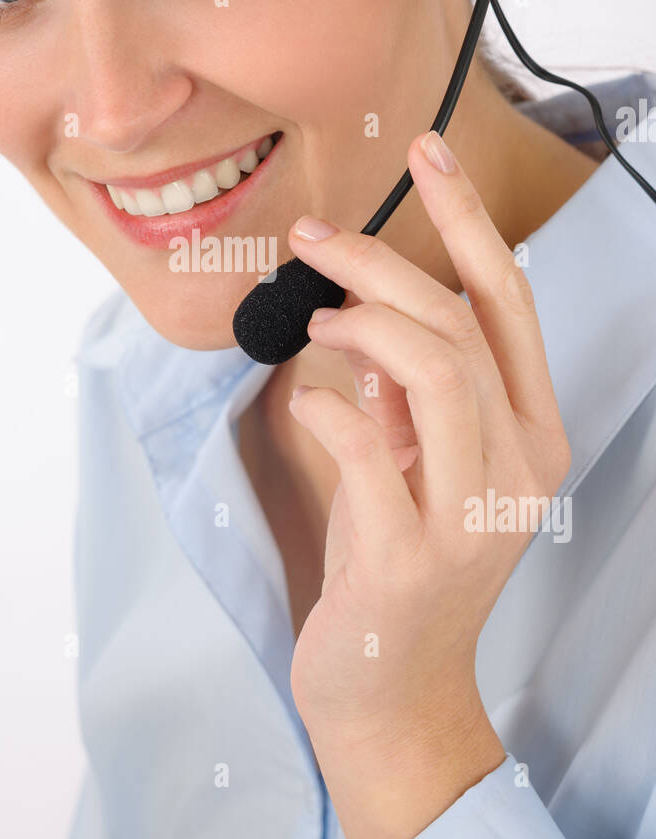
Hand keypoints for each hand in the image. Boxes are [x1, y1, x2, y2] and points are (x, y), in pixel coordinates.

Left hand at [285, 130, 571, 838]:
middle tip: (311, 237)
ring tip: (311, 321)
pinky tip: (306, 398)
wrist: (389, 686)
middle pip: (460, 324)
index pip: (509, 301)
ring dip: (363, 324)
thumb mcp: (415, 459)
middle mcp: (520, 466)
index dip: (467, 218)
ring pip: (437, 371)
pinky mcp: (411, 557)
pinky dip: (329, 408)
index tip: (424, 152)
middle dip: (380, 261)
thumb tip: (369, 305)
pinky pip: (371, 450)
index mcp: (532, 432)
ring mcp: (473, 515)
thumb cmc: (394, 559)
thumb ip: (411, 389)